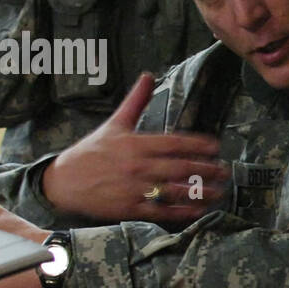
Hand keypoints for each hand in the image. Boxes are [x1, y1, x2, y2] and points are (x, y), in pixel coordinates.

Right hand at [43, 72, 228, 221]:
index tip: (216, 147)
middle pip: (179, 168)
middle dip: (205, 170)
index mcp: (135, 143)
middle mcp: (137, 166)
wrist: (63, 181)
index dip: (197, 145)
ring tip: (218, 192)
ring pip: (173, 191)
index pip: (173, 143)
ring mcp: (134, 188)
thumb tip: (148, 75)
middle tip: (225, 172)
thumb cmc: (91, 152)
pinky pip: (160, 211)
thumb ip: (136, 101)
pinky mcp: (129, 208)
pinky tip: (198, 211)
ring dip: (199, 192)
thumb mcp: (114, 124)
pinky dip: (181, 212)